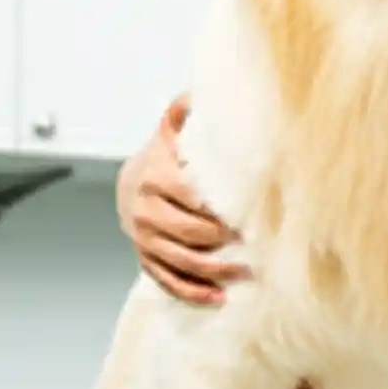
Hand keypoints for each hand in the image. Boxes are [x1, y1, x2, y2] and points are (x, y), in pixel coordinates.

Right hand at [116, 95, 248, 304]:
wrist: (130, 181)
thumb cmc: (165, 156)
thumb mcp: (174, 129)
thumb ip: (187, 110)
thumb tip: (206, 90)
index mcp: (155, 175)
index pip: (190, 196)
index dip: (220, 208)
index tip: (250, 213)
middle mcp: (146, 209)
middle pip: (188, 232)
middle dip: (222, 241)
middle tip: (257, 245)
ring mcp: (144, 238)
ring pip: (180, 260)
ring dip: (214, 271)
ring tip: (246, 273)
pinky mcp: (146, 258)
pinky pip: (167, 279)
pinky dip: (192, 292)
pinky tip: (218, 298)